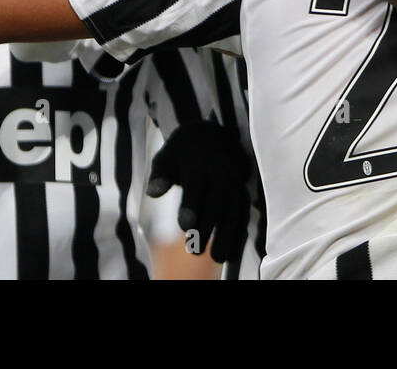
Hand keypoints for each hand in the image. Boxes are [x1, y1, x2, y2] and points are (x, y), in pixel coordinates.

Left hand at [146, 120, 251, 264]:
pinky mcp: (241, 194)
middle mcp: (220, 174)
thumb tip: (153, 191)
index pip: (195, 186)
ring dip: (228, 235)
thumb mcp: (165, 158)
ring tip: (218, 258)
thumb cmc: (181, 154)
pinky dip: (240, 235)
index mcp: (198, 165)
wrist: (209, 137)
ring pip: (234, 211)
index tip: (184, 227)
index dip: (192, 206)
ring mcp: (234, 184)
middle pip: (216, 202)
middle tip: (196, 250)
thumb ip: (160, 175)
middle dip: (208, 227)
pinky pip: (244, 215)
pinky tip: (232, 255)